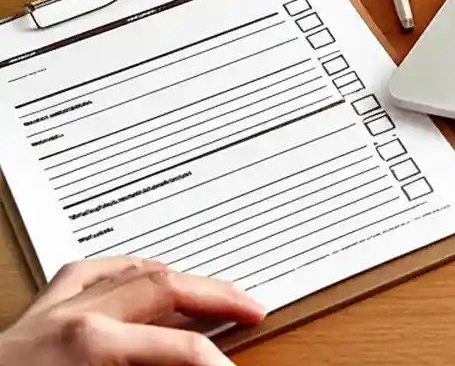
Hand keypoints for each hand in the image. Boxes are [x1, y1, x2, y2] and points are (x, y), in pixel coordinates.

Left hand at [0, 257, 264, 365]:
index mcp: (92, 346)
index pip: (183, 348)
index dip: (219, 363)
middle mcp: (73, 316)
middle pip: (167, 286)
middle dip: (218, 296)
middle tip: (252, 310)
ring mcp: (50, 309)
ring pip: (131, 268)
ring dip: (178, 277)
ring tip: (209, 290)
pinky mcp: (31, 314)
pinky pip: (88, 272)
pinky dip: (125, 270)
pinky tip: (141, 273)